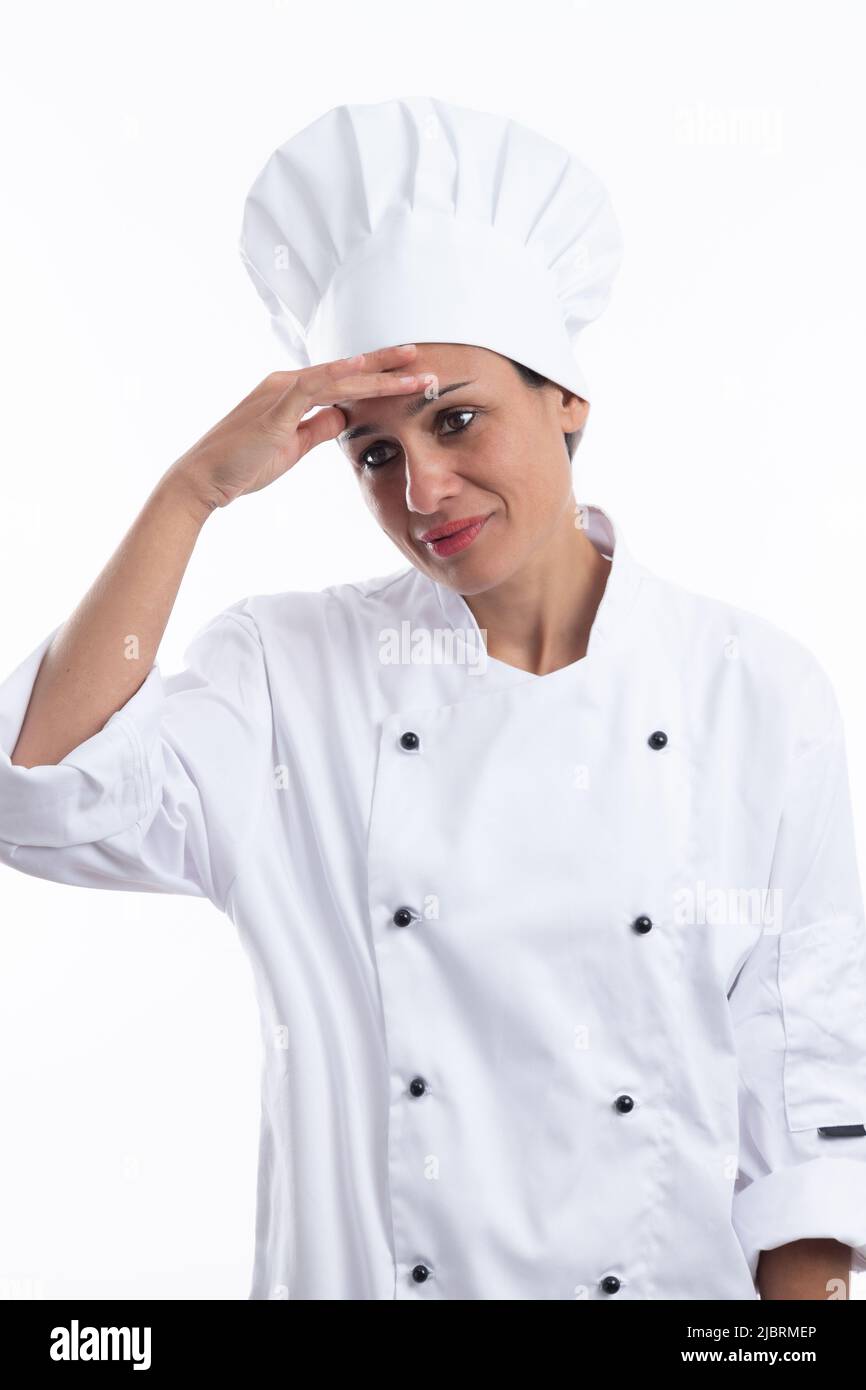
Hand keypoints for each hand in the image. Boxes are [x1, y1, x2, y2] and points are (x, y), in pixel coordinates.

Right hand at [166, 343, 420, 510]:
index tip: (407, 373)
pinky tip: (367, 373)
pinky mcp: (275, 408)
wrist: (204, 479)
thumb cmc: (244, 467)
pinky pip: (313, 388)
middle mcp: (286, 384)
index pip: (342, 381)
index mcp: (291, 393)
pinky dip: (341, 379)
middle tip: (419, 356)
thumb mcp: (292, 448)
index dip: (375, 376)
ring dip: (377, 373)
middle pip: (345, 370)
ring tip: (412, 369)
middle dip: (385, 364)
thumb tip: (346, 417)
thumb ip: (319, 429)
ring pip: (338, 376)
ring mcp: (280, 393)